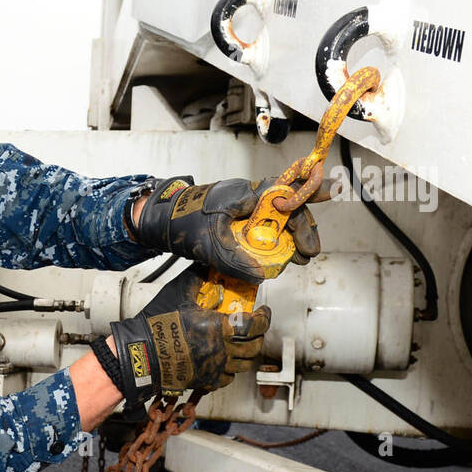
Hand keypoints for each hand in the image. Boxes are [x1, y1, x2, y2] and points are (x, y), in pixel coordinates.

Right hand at [108, 265, 270, 400]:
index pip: (255, 325)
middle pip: (254, 347)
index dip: (264, 317)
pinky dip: (230, 370)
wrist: (140, 352)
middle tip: (253, 328)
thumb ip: (197, 276)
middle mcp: (221, 350)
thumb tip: (209, 263)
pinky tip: (224, 361)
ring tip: (241, 344)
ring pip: (244, 365)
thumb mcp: (178, 292)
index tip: (263, 312)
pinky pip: (227, 379)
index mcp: (218, 327)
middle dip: (258, 336)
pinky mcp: (204, 380)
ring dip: (246, 353)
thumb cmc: (157, 323)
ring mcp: (214, 368)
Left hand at [131, 177, 321, 281]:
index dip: (305, 215)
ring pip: (274, 217)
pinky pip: (260, 225)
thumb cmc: (180, 224)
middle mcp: (246, 195)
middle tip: (308, 254)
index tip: (313, 240)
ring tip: (297, 258)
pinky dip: (272, 238)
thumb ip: (236, 262)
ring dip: (288, 236)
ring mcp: (240, 205)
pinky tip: (278, 255)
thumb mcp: (210, 247)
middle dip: (301, 230)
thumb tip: (262, 277)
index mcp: (245, 194)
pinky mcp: (233, 216)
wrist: (157, 218)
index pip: (286, 200)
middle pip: (286, 208)